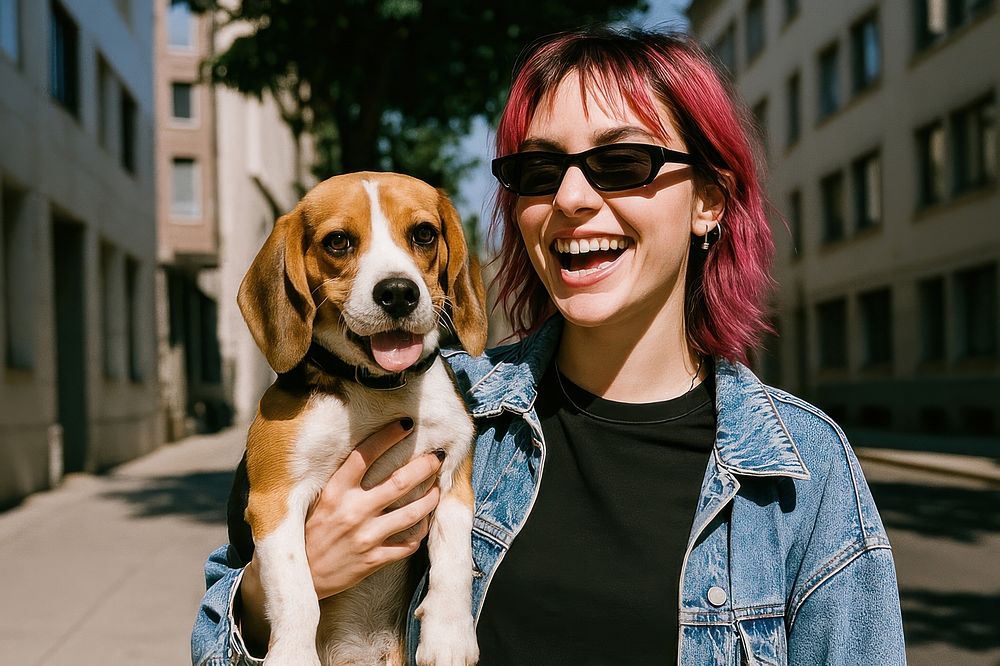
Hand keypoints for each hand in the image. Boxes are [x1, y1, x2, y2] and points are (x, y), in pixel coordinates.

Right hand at [304, 417, 441, 598]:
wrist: (302, 576)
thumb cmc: (311, 532)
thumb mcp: (321, 500)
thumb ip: (344, 482)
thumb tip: (373, 454)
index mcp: (335, 492)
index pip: (365, 455)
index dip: (388, 436)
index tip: (406, 425)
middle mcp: (352, 511)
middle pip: (399, 482)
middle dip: (424, 466)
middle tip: (437, 457)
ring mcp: (365, 537)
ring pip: (411, 513)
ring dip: (431, 498)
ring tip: (438, 488)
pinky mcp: (373, 560)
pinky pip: (407, 544)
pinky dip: (420, 531)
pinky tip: (423, 522)